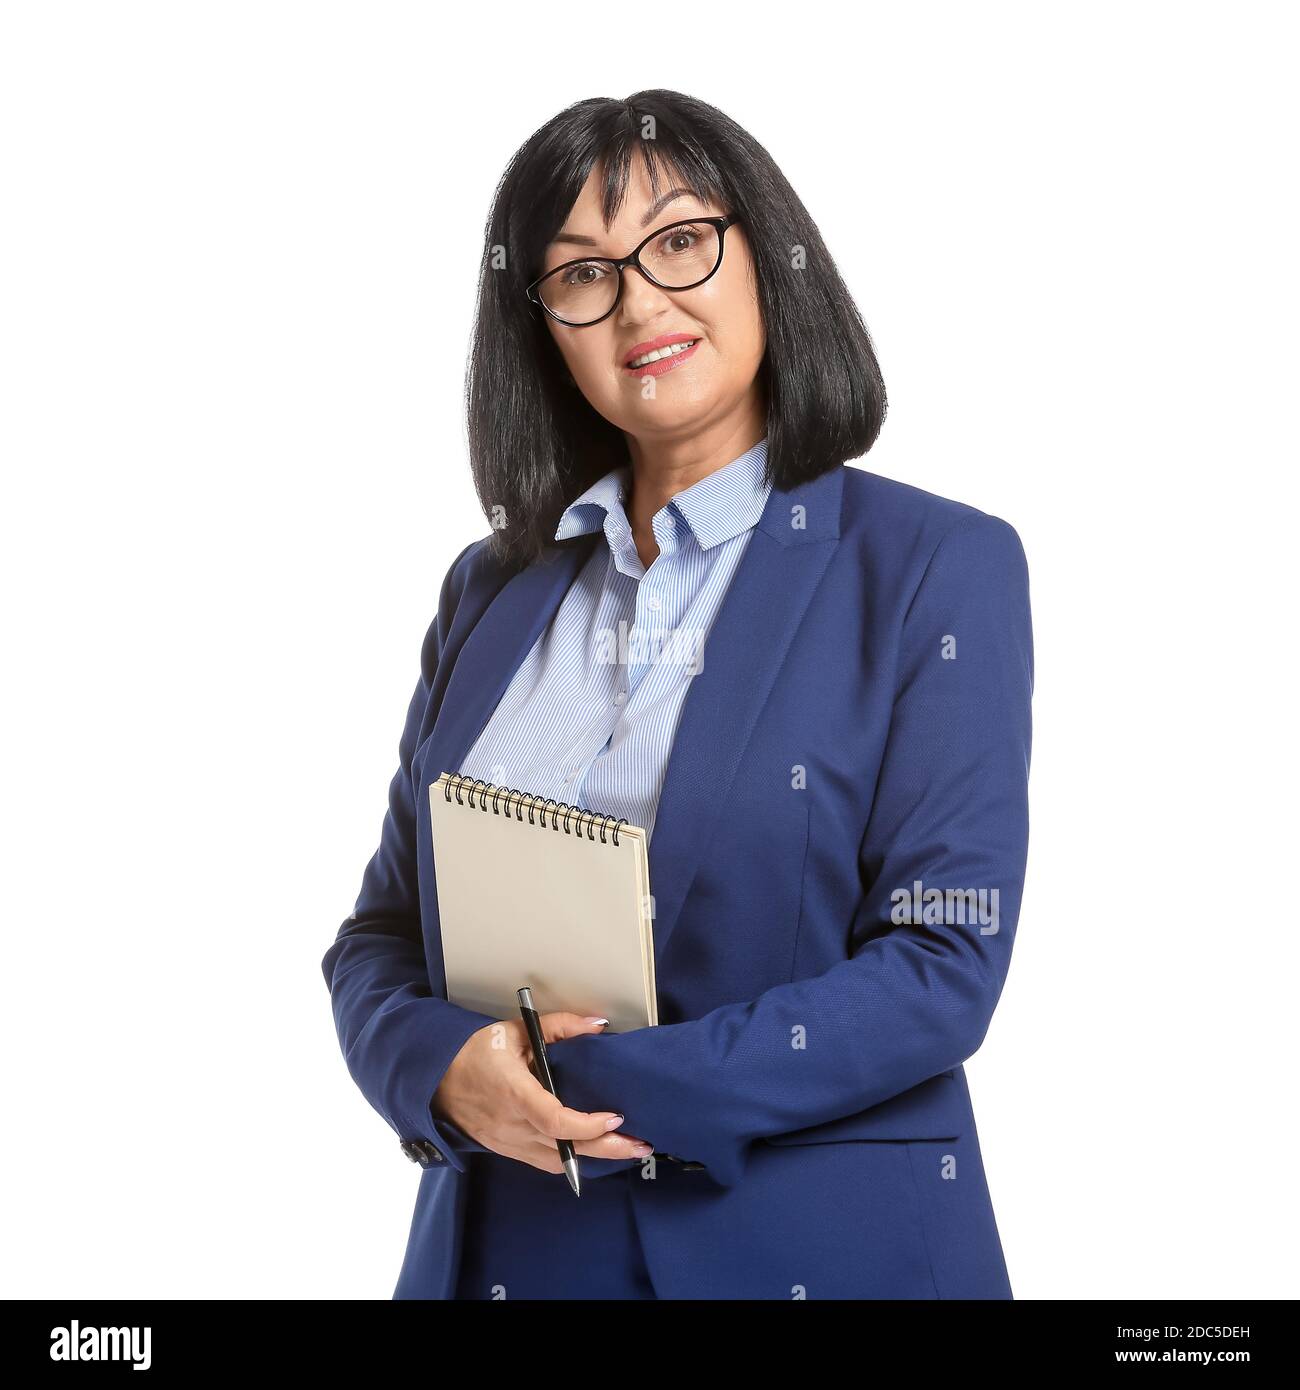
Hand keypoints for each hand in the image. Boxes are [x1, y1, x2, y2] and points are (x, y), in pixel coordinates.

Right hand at [432, 1012, 652, 1173]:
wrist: (436, 1081)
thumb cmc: (475, 1051)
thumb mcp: (515, 1030)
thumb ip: (559, 1026)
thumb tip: (598, 1025)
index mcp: (513, 1092)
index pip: (554, 1120)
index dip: (588, 1125)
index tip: (617, 1117)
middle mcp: (512, 1124)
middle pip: (566, 1148)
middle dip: (608, 1149)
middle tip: (641, 1144)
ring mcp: (509, 1143)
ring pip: (559, 1162)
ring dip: (595, 1158)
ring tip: (628, 1149)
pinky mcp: (509, 1151)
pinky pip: (547, 1162)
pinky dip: (574, 1159)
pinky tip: (595, 1151)